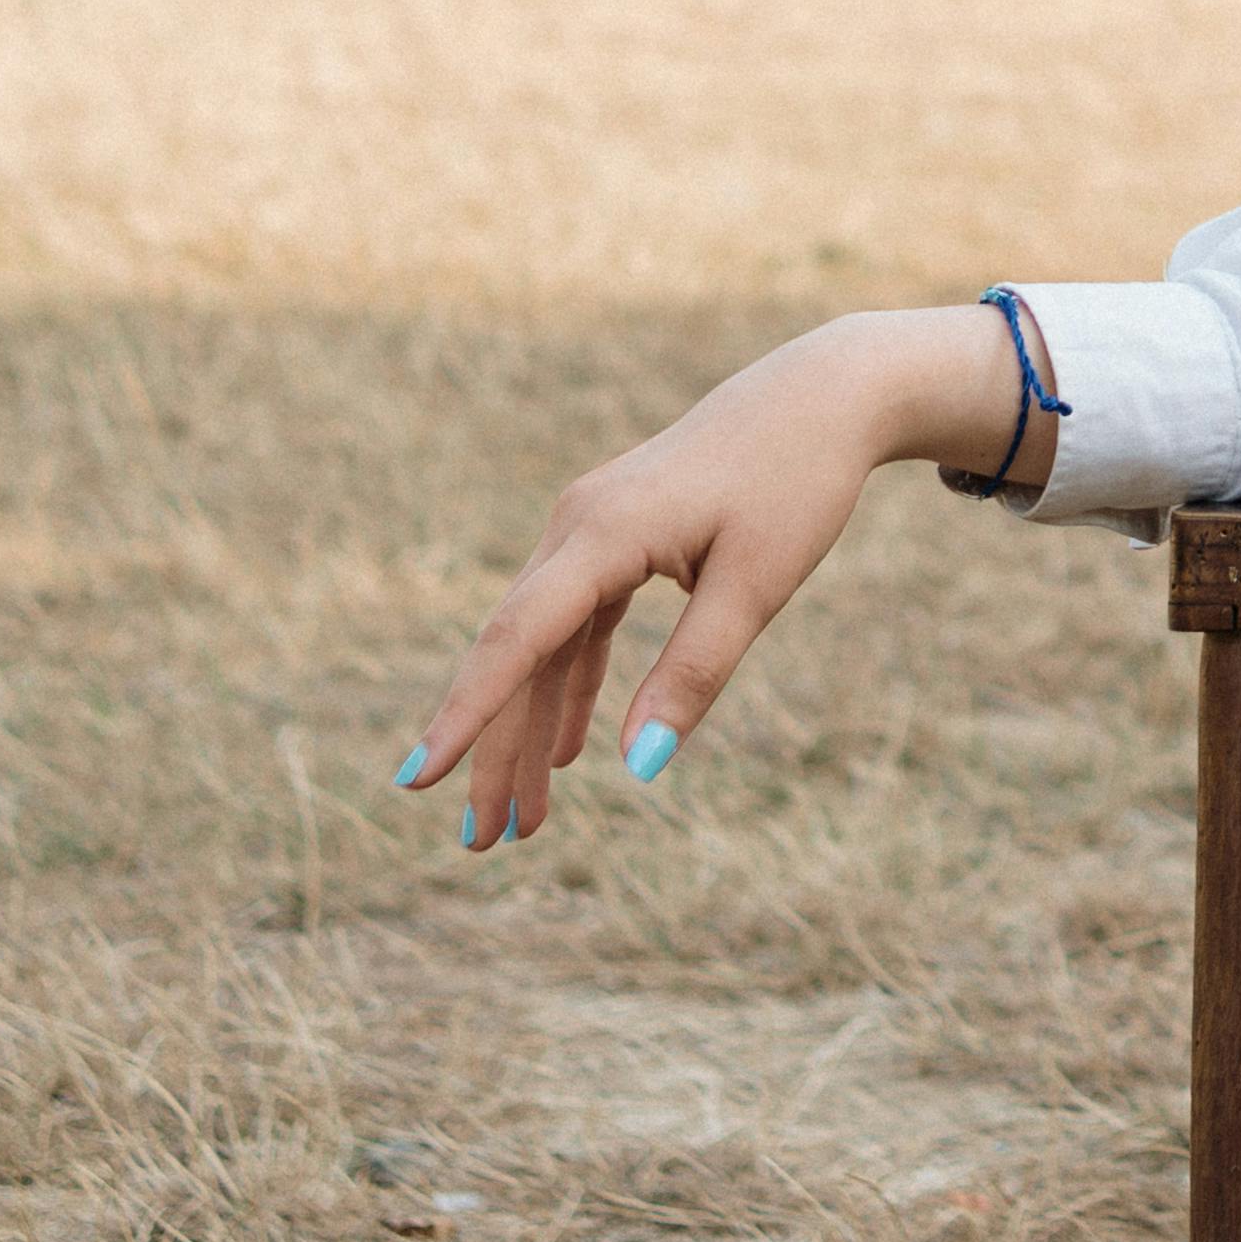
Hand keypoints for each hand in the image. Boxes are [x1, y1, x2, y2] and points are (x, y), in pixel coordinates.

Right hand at [390, 302, 1025, 851]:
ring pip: (542, 647)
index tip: (418, 781)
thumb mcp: (757, 585)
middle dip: (493, 750)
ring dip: (528, 730)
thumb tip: (638, 769)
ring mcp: (590, 530)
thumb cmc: (797, 483)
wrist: (822, 396)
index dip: (467, 714)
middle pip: (516, 655)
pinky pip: (575, 627)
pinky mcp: (615, 538)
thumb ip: (696, 673)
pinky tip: (561, 751)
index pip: (516, 638)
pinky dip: (567, 687)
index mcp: (603, 532)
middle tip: (483, 845)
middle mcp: (577, 528)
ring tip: (521, 822)